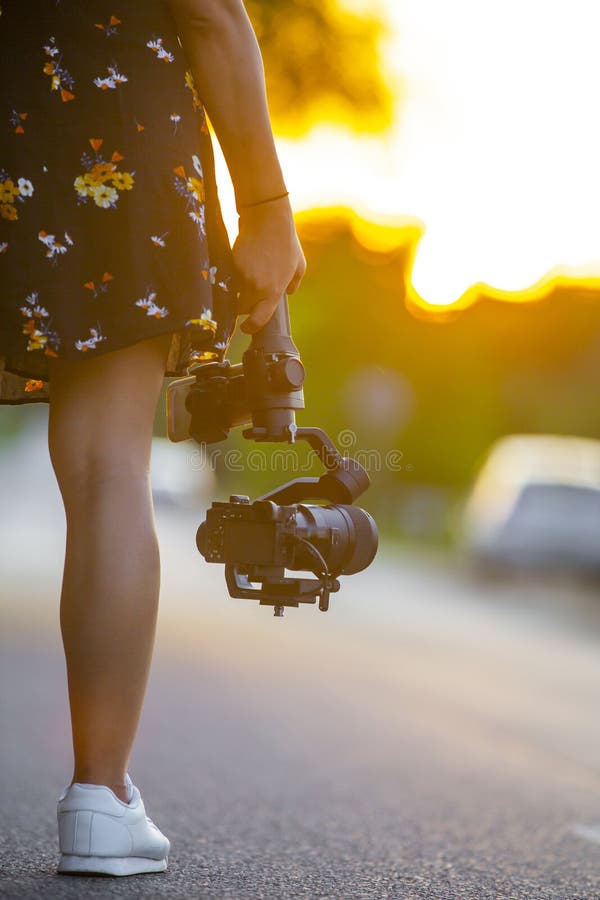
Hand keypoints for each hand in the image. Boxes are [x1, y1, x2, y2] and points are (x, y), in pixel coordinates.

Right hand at [232, 197, 305, 332]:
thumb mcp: (299, 265)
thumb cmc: (286, 242)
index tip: (247, 328)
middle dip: (244, 305)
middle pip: (242, 308)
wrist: (267, 218)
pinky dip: (233, 274)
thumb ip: (293, 285)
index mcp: (273, 291)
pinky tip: (243, 261)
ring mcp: (241, 276)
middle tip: (250, 293)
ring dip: (238, 289)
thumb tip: (287, 294)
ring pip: (233, 293)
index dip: (251, 327)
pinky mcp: (230, 264)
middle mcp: (256, 287)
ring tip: (249, 273)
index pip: (258, 320)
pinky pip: (229, 277)